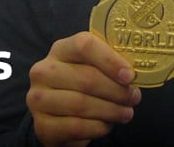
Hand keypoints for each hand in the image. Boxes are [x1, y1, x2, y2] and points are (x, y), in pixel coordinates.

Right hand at [27, 31, 141, 145]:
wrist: (57, 115)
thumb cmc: (81, 85)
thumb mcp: (93, 68)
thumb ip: (109, 64)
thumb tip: (133, 73)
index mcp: (61, 49)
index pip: (84, 45)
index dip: (110, 60)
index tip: (130, 76)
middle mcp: (44, 71)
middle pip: (86, 78)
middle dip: (116, 91)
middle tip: (134, 97)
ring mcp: (39, 98)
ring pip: (81, 104)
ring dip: (110, 110)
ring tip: (126, 113)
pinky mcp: (42, 124)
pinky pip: (75, 126)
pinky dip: (97, 127)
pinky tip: (107, 125)